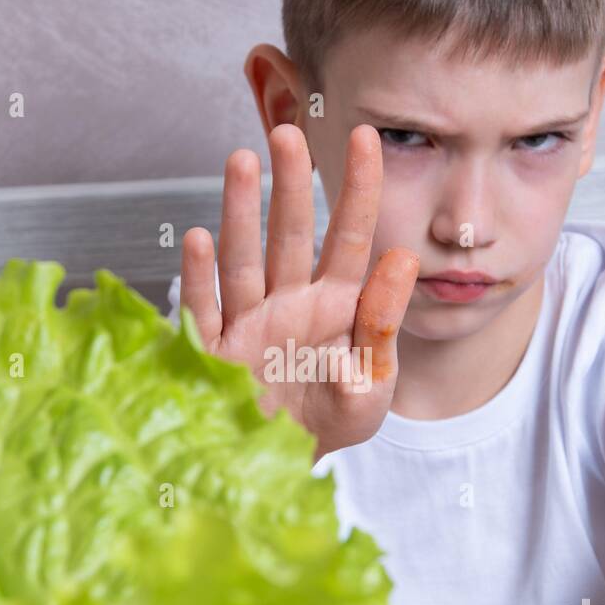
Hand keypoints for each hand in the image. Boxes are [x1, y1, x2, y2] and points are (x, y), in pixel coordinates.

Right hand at [180, 123, 418, 461]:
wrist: (282, 472)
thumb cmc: (331, 424)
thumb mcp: (372, 384)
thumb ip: (383, 324)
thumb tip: (404, 259)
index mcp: (336, 307)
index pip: (351, 237)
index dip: (359, 188)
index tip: (366, 137)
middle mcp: (290, 304)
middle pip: (290, 234)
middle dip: (290, 183)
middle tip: (289, 132)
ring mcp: (249, 324)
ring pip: (245, 258)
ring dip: (242, 211)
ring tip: (242, 159)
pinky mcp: (215, 354)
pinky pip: (206, 310)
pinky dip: (202, 278)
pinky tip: (201, 239)